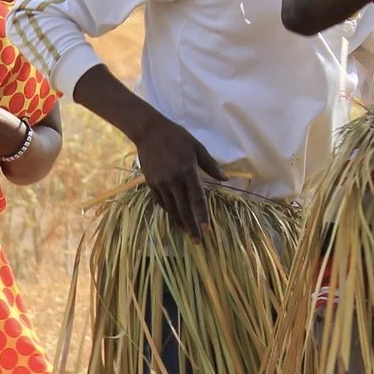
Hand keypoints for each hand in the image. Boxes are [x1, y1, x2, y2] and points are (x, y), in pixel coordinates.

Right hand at [135, 115, 225, 237]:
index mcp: (188, 172)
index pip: (197, 199)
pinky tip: (174, 216)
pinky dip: (168, 211)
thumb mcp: (197, 147)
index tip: (207, 230)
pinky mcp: (151, 183)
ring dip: (179, 223)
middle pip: (184, 210)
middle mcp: (174, 181)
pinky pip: (161, 202)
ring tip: (187, 234)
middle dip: (191, 227)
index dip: (203, 216)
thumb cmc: (176, 137)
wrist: (148, 131)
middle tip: (198, 242)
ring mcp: (161, 184)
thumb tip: (225, 179)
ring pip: (171, 209)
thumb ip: (211, 165)